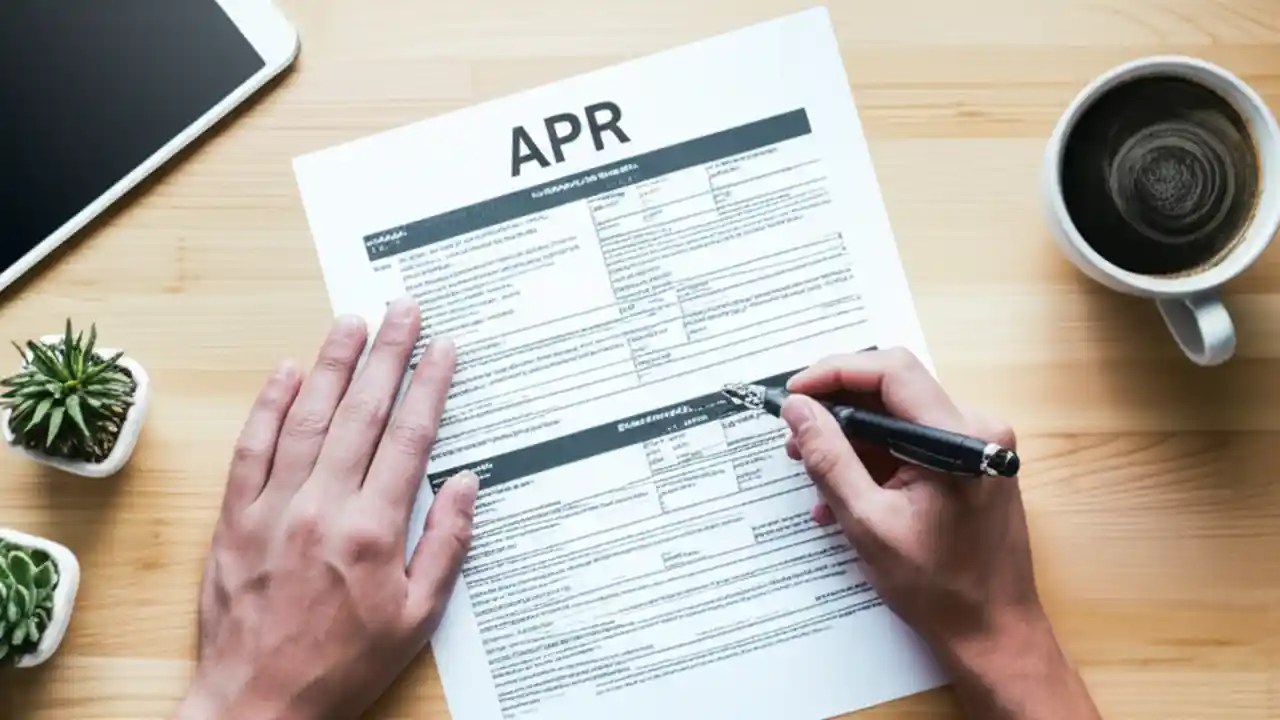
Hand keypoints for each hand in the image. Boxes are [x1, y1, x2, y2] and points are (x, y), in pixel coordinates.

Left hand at [175, 297, 478, 719]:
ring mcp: (274, 508)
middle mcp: (323, 507)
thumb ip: (445, 545)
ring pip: (308, 417)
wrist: (259, 703)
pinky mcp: (235, 518)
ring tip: (353, 321)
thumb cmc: (344, 665)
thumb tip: (464, 484)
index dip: (429, 386)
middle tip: (403, 309)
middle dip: (387, 354)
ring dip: (333, 364)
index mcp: (373, 530)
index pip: (408, 438)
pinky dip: (269, 406)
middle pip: (362, 412)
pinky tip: (287, 371)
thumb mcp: (417, 618)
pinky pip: (253, 448)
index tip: (443, 349)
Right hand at [781, 349, 1098, 719]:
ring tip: (813, 472)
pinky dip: (876, 460)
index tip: (795, 394)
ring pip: (899, 419)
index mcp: (959, 438)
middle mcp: (977, 429)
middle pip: (894, 391)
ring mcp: (978, 446)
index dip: (835, 372)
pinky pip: (913, 444)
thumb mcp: (867, 522)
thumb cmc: (940, 589)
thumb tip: (798, 410)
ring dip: (852, 441)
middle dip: (837, 411)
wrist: (994, 633)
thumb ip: (829, 458)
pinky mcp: (972, 463)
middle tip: (796, 438)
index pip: (892, 371)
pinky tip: (844, 494)